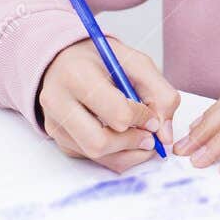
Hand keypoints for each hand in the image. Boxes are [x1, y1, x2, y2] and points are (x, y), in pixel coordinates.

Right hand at [38, 38, 180, 172]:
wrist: (67, 61)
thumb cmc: (102, 60)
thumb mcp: (137, 63)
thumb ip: (161, 94)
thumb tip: (164, 135)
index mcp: (77, 75)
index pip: (116, 113)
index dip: (142, 119)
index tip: (151, 115)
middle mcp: (57, 101)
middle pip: (99, 143)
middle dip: (133, 143)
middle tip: (149, 136)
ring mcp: (55, 124)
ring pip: (97, 155)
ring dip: (128, 152)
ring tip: (140, 136)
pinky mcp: (59, 139)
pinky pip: (92, 159)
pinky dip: (116, 154)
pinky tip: (122, 136)